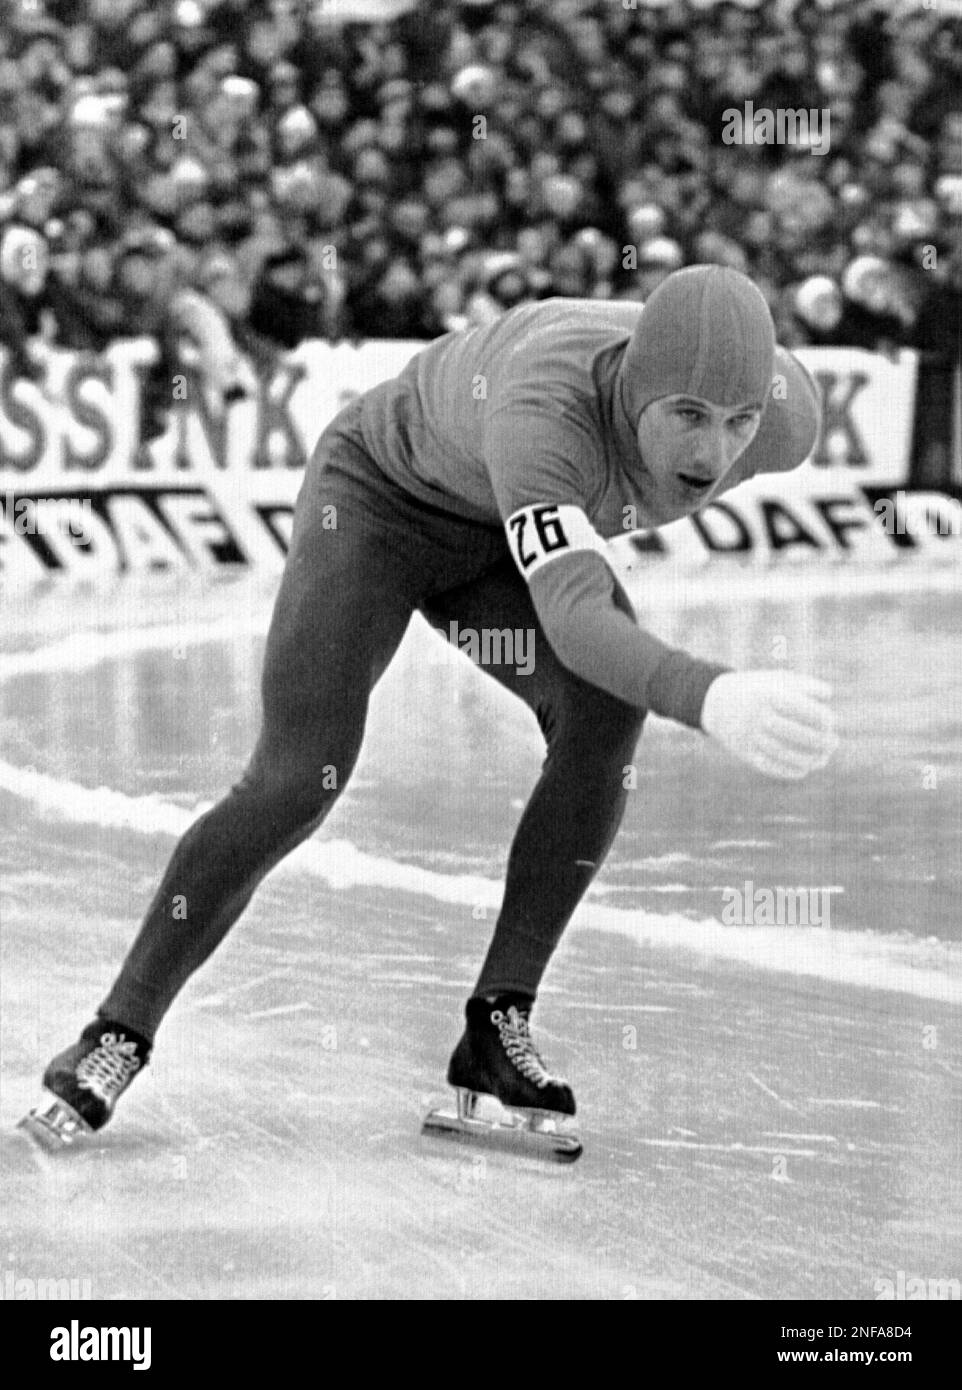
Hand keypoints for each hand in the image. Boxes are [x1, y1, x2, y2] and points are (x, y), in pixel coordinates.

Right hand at [700, 671, 836, 780]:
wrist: (715, 701)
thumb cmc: (756, 687)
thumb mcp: (778, 678)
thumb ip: (805, 684)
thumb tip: (828, 695)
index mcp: (772, 694)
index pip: (808, 712)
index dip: (825, 720)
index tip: (830, 724)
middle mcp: (761, 715)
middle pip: (800, 735)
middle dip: (822, 742)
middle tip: (833, 744)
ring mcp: (751, 735)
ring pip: (787, 754)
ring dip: (809, 760)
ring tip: (821, 760)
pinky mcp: (744, 751)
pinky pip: (770, 766)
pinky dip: (789, 771)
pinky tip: (803, 770)